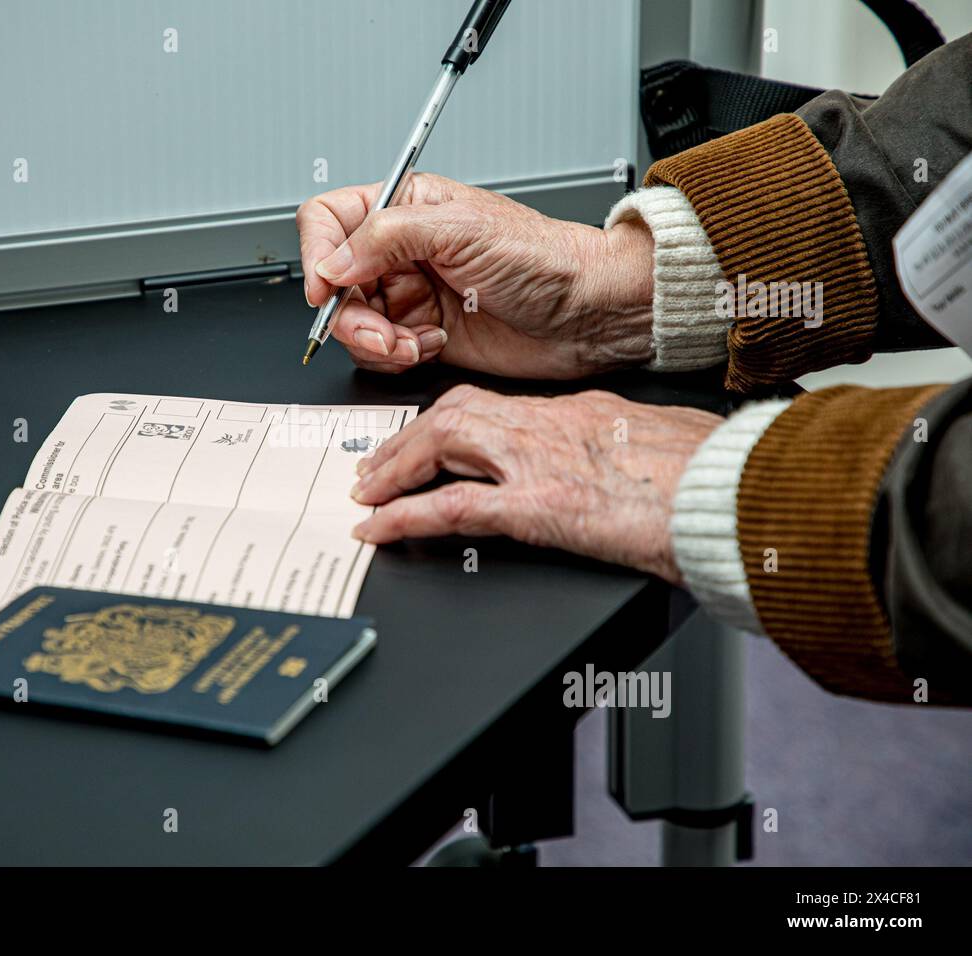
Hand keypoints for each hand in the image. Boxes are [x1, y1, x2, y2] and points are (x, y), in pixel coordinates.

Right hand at [296, 172, 654, 376]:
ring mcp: (410, 297)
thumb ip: (387, 236)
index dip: (318, 254)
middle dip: (351, 314)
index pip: (329, 221)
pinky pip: (380, 354)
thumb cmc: (545, 259)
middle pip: (333, 283)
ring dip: (376, 341)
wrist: (586, 314)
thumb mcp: (461, 229)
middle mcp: (401, 253)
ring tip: (414, 342)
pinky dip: (397, 358)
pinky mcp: (422, 336)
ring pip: (353, 325)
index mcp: (405, 208)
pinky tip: (433, 347)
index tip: (327, 287)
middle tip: (382, 330)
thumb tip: (333, 262)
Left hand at [348, 385, 722, 584]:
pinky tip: (381, 530)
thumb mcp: (661, 444)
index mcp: (578, 411)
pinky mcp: (543, 504)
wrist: (741, 491)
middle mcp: (551, 424)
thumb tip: (612, 464)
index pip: (493, 407)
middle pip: (455, 414)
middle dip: (407, 440)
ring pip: (444, 444)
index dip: (448, 423)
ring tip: (368, 494)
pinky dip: (409, 515)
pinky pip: (455, 506)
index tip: (426, 440)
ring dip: (396, 469)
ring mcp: (542, 460)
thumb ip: (620, 448)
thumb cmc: (714, 473)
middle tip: (376, 467)